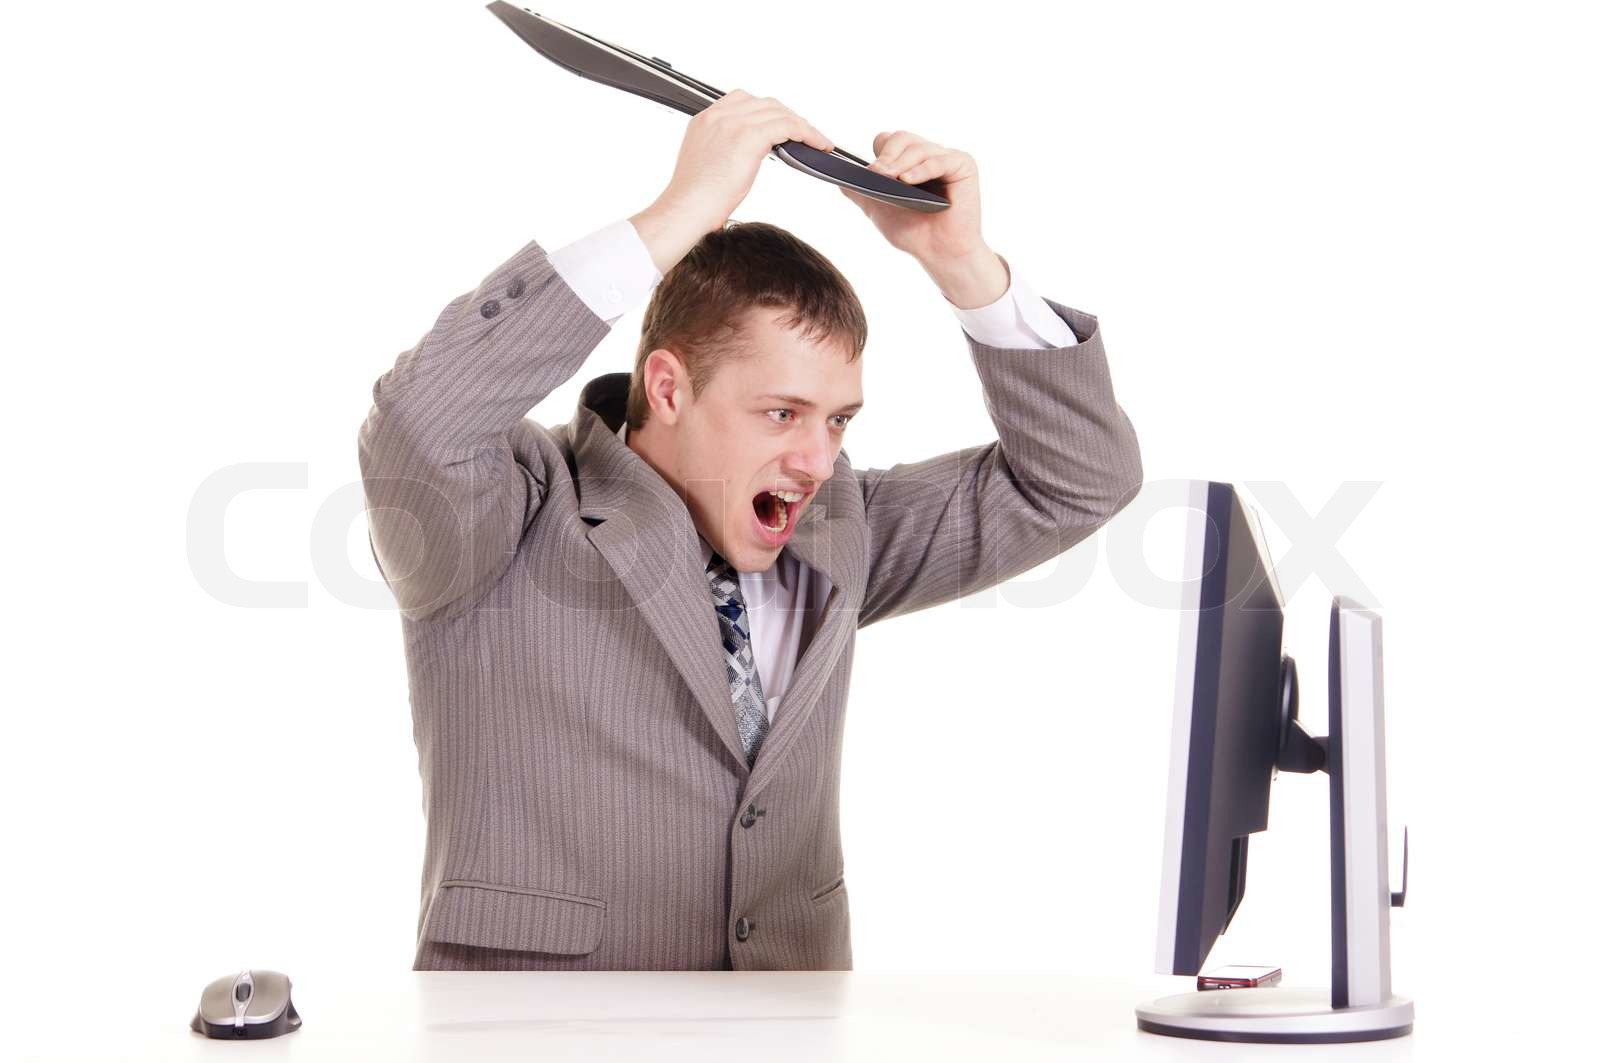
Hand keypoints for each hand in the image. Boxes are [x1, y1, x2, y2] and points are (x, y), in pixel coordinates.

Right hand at [631, 89, 835, 272]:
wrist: (685, 209)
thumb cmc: (694, 200)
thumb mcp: (707, 164)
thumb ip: (723, 149)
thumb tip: (744, 155)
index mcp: (705, 120)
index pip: (743, 101)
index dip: (767, 112)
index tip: (781, 127)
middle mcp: (718, 116)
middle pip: (764, 104)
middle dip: (787, 117)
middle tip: (804, 134)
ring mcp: (733, 124)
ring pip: (779, 112)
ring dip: (802, 125)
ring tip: (815, 140)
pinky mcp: (749, 137)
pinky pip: (788, 126)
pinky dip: (807, 133)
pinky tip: (818, 144)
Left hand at [840, 131, 987, 263]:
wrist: (940, 254)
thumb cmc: (913, 232)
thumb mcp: (878, 210)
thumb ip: (859, 192)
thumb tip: (836, 177)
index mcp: (907, 161)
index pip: (888, 141)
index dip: (879, 152)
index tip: (869, 170)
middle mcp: (926, 155)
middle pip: (902, 138)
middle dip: (887, 155)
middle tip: (876, 172)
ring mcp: (945, 158)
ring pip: (919, 148)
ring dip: (902, 163)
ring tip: (891, 179)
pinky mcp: (963, 165)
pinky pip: (940, 160)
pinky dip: (923, 169)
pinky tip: (909, 180)